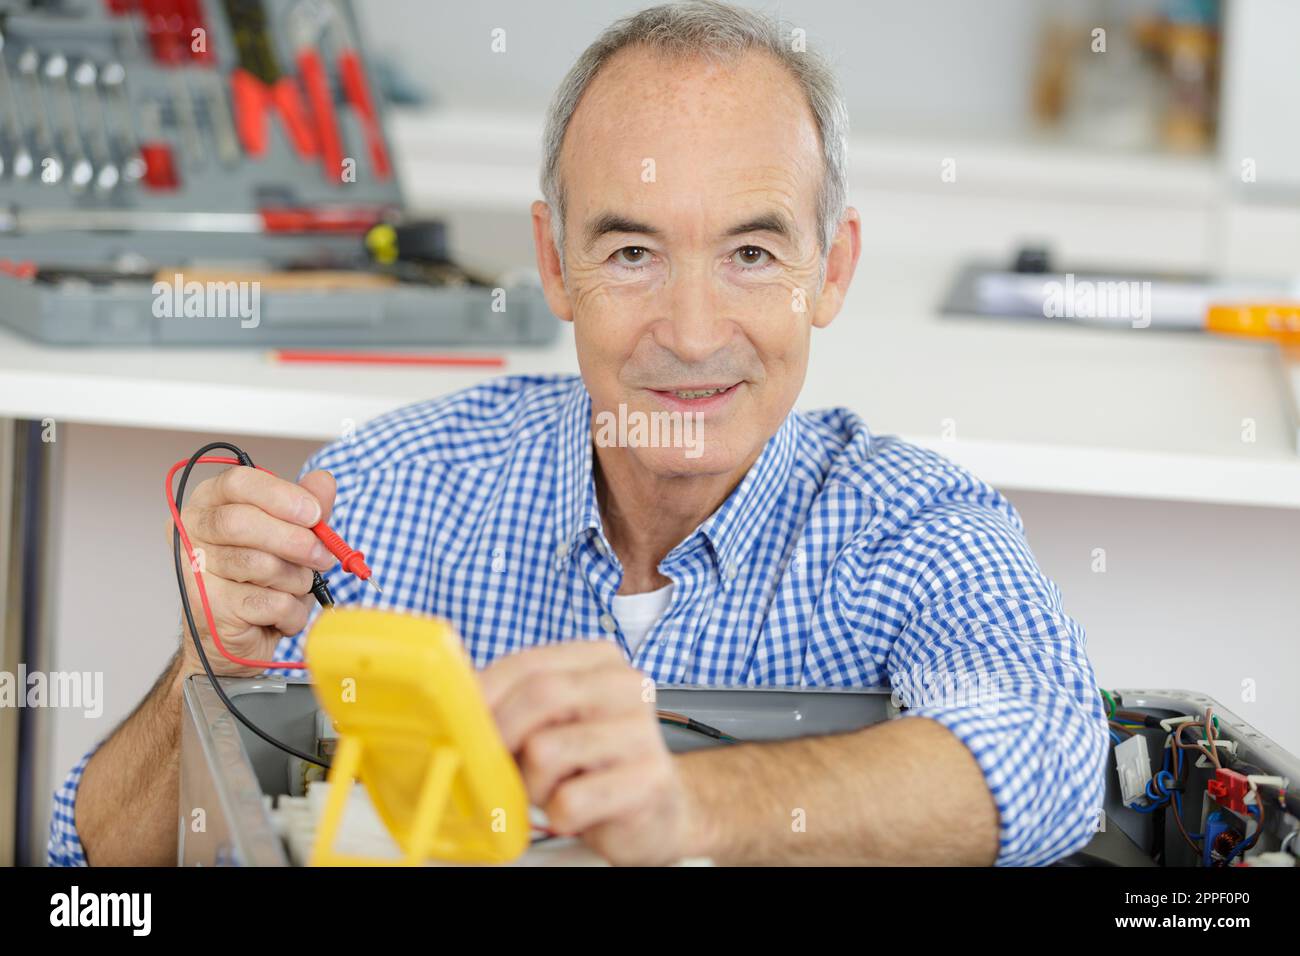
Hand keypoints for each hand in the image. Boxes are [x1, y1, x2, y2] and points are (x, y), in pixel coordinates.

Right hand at [168, 466, 337, 675]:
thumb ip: (308, 505)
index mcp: (211, 500)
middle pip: (240, 522)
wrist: (241, 633)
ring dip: (295, 581)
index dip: (280, 496)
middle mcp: (193, 529)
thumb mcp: (293, 534)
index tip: (314, 514)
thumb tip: (323, 480)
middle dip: (293, 540)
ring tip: (296, 588)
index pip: (238, 482)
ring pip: (259, 564)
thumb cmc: (264, 578)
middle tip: (321, 556)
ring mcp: (194, 569)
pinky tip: (283, 614)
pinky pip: (267, 603)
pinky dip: (290, 611)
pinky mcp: (207, 606)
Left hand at [479, 640, 701, 864]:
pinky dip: (560, 816)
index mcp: (600, 661)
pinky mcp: (648, 779)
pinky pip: (571, 800)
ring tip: (551, 791)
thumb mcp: (555, 721)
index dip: (484, 694)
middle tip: (493, 765)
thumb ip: (517, 701)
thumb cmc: (595, 762)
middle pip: (539, 696)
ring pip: (546, 751)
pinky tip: (577, 813)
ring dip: (532, 785)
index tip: (458, 722)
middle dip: (501, 737)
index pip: (528, 664)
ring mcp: (642, 732)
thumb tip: (455, 700)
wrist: (658, 809)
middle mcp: (627, 686)